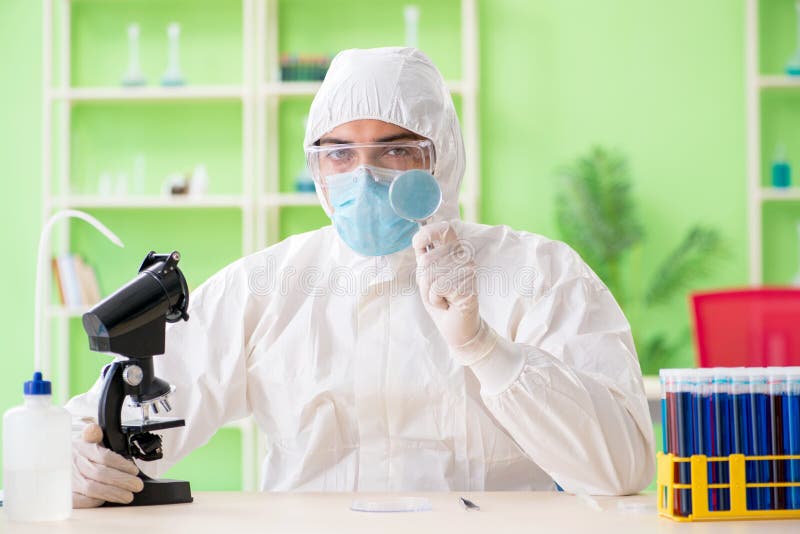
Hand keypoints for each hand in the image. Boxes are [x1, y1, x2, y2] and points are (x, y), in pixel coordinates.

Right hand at [72, 423, 143, 507]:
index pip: (104, 456)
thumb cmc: (76, 452)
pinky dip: (94, 502)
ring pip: (92, 488)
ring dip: (113, 493)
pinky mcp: (66, 494)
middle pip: (100, 473)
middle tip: (137, 485)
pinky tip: (106, 500)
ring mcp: (69, 480)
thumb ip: (93, 433)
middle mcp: (75, 464)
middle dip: (122, 480)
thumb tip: (94, 428)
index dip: (121, 464)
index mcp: (82, 448)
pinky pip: (80, 501)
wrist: (56, 462)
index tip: (134, 470)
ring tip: (128, 496)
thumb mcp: (85, 439)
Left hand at [413, 221, 481, 347]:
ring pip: (429, 275)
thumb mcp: (429, 275)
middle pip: (426, 260)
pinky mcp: (467, 286)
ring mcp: (468, 270)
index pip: (444, 228)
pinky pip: (436, 289)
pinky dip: (436, 300)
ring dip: (429, 292)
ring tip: (443, 297)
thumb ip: (425, 257)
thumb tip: (418, 238)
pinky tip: (447, 303)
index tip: (418, 244)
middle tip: (437, 289)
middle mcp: (465, 256)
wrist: (458, 327)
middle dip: (423, 279)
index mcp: (455, 250)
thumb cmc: (442, 299)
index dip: (427, 233)